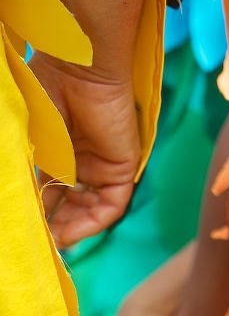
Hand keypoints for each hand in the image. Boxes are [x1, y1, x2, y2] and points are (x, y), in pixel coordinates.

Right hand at [32, 53, 141, 246]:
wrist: (79, 68)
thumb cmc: (45, 94)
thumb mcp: (26, 141)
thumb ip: (24, 174)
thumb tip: (18, 207)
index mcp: (54, 153)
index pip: (46, 194)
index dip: (35, 215)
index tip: (20, 233)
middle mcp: (78, 162)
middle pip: (68, 206)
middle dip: (51, 229)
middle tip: (34, 247)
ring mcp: (100, 164)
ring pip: (88, 209)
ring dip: (70, 230)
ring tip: (49, 245)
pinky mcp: (122, 166)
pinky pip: (110, 205)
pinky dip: (92, 223)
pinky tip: (70, 234)